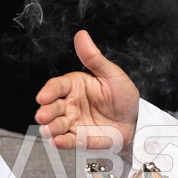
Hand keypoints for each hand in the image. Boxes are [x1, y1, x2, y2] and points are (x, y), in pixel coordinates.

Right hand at [35, 30, 139, 150]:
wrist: (135, 121)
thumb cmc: (122, 96)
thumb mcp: (111, 74)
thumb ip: (93, 58)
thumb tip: (81, 35)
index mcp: (74, 85)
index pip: (57, 86)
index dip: (49, 91)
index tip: (43, 97)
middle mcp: (69, 104)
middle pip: (52, 107)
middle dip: (45, 112)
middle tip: (43, 115)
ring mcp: (72, 122)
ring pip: (55, 125)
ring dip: (50, 128)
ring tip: (48, 129)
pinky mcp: (79, 139)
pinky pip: (67, 141)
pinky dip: (60, 142)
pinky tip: (57, 141)